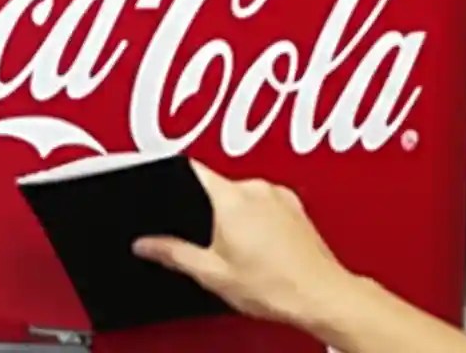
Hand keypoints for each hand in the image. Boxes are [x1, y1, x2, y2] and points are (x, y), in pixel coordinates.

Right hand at [131, 161, 356, 331]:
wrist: (320, 297)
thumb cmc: (275, 286)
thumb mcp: (211, 273)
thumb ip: (173, 254)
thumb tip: (145, 244)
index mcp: (230, 197)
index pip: (191, 168)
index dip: (174, 176)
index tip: (165, 184)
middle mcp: (257, 188)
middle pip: (217, 187)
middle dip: (209, 212)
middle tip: (214, 243)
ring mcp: (280, 195)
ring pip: (242, 196)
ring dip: (237, 217)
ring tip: (243, 251)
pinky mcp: (295, 206)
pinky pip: (265, 204)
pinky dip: (259, 220)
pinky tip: (262, 248)